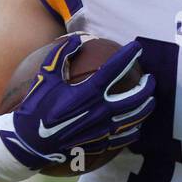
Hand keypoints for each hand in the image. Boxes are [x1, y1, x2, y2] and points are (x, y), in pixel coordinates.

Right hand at [0, 35, 154, 170]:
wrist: (30, 142)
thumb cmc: (36, 107)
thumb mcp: (46, 77)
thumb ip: (62, 55)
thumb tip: (78, 38)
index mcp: (88, 91)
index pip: (115, 69)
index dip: (128, 55)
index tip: (136, 47)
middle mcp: (100, 110)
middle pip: (134, 97)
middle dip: (147, 86)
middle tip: (150, 79)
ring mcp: (102, 129)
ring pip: (134, 118)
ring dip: (146, 108)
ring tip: (150, 100)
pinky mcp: (100, 143)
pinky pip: (124, 137)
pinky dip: (133, 130)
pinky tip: (136, 127)